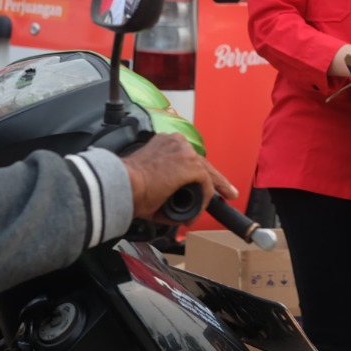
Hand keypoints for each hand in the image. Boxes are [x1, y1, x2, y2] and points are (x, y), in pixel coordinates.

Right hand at [122, 133, 237, 223]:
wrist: (122, 184)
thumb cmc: (128, 184)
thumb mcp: (149, 178)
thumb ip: (165, 185)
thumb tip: (176, 205)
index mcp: (164, 143)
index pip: (189, 157)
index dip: (201, 173)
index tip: (207, 183)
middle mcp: (175, 142)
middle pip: (202, 162)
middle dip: (217, 179)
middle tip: (228, 192)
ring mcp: (184, 152)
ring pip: (205, 173)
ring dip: (209, 192)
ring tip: (221, 202)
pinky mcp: (190, 165)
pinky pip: (206, 184)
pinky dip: (205, 199)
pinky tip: (199, 209)